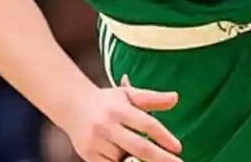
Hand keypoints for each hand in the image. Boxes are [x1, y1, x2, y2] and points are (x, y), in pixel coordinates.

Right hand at [60, 75, 182, 161]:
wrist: (71, 105)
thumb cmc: (106, 101)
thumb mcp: (128, 95)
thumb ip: (152, 98)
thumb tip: (176, 98)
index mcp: (119, 109)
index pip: (146, 124)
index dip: (164, 136)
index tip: (178, 147)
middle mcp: (107, 126)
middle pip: (139, 146)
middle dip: (160, 158)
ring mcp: (97, 142)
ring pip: (124, 160)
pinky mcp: (89, 156)